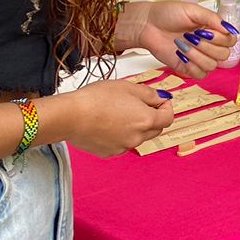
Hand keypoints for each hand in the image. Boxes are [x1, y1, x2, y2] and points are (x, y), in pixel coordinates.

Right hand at [55, 79, 173, 157]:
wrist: (70, 116)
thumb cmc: (96, 99)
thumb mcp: (127, 87)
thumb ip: (149, 93)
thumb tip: (161, 98)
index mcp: (146, 120)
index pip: (169, 117)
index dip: (166, 107)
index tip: (160, 100)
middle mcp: (137, 137)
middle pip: (155, 129)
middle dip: (152, 116)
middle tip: (138, 104)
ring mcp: (123, 147)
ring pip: (138, 137)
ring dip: (135, 126)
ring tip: (117, 112)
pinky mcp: (109, 153)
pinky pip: (122, 143)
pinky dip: (120, 135)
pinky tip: (107, 123)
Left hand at [116, 0, 234, 77]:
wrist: (147, 24)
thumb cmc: (167, 13)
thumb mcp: (192, 10)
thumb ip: (212, 18)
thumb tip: (229, 29)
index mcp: (213, 30)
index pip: (230, 41)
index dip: (220, 38)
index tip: (205, 31)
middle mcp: (209, 45)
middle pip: (223, 55)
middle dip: (207, 46)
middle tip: (190, 36)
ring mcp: (198, 57)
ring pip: (211, 66)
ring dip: (197, 55)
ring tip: (182, 44)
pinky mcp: (187, 68)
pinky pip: (199, 75)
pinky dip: (191, 65)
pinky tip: (180, 54)